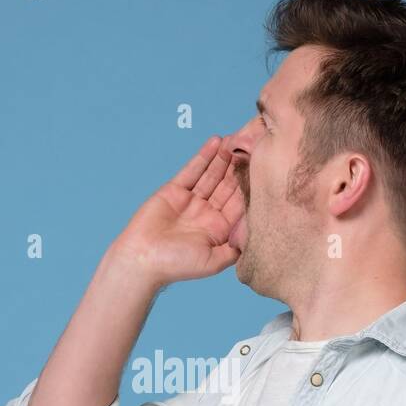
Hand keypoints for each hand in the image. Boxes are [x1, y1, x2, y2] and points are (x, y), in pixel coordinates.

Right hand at [104, 135, 245, 287]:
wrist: (141, 259)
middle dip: (239, 167)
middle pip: (228, 185)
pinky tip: (215, 142)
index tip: (264, 168)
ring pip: (212, 175)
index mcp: (219, 229)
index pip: (240, 203)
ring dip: (224, 158)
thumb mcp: (213, 262)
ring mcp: (191, 201)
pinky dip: (204, 156)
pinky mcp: (175, 190)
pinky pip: (192, 170)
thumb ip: (235, 250)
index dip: (251, 186)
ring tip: (235, 140)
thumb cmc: (176, 265)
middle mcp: (208, 213)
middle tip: (252, 147)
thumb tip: (257, 239)